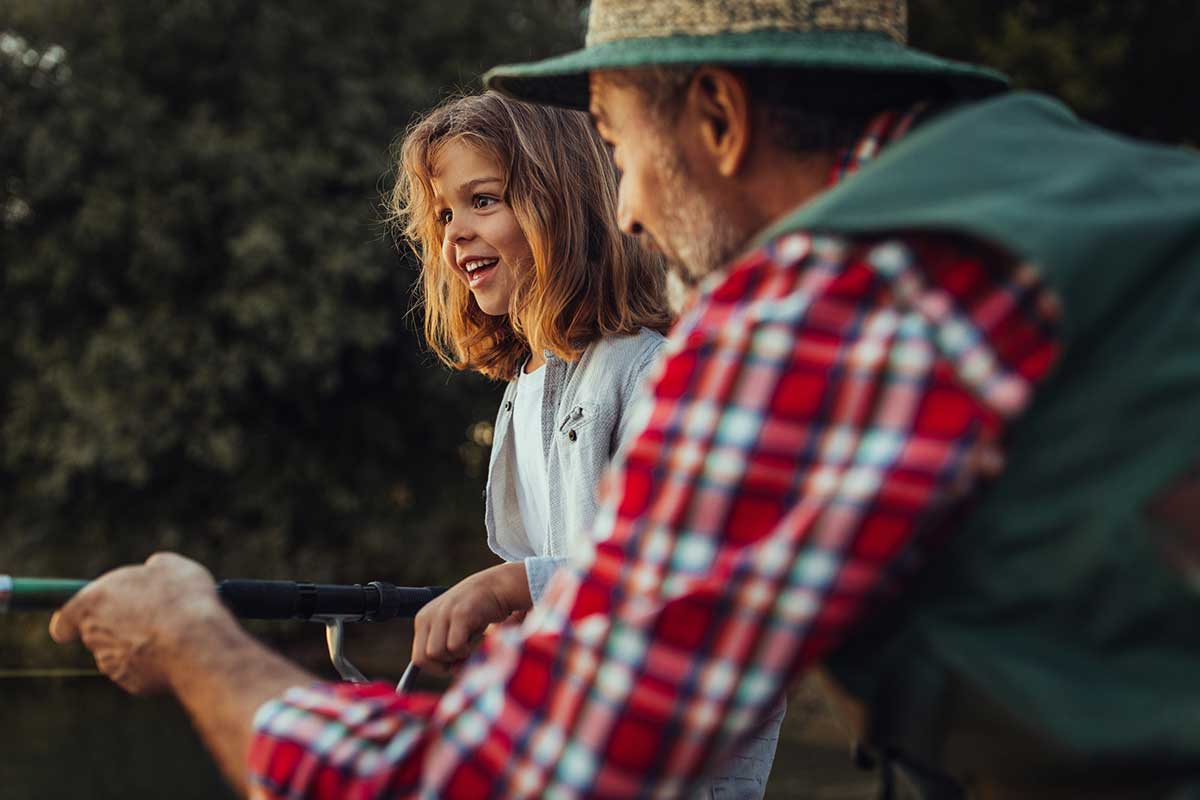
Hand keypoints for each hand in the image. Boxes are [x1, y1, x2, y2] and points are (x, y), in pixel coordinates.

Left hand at [49, 552, 228, 694]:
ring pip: (119, 652)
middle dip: (119, 625)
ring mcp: (111, 663)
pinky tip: (178, 651)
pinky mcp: (131, 683)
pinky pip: (140, 669)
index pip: (63, 620)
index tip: (93, 615)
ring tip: (173, 631)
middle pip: (96, 632)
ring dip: (139, 643)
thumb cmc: (181, 600)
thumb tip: (152, 569)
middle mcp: (94, 635)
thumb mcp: (170, 566)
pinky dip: (155, 661)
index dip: (75, 618)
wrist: (199, 646)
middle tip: (151, 614)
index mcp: (92, 602)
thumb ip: (151, 567)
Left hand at [411, 562, 531, 675]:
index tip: (453, 663)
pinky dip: (469, 649)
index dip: (436, 668)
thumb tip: (452, 671)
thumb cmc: (477, 613)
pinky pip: (455, 647)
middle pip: (423, 659)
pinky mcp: (459, 614)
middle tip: (463, 655)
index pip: (418, 658)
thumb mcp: (454, 630)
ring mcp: (442, 614)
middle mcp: (428, 616)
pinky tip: (478, 637)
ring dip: (457, 656)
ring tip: (470, 642)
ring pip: (437, 654)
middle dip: (444, 665)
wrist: (497, 587)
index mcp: (423, 620)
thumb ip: (447, 650)